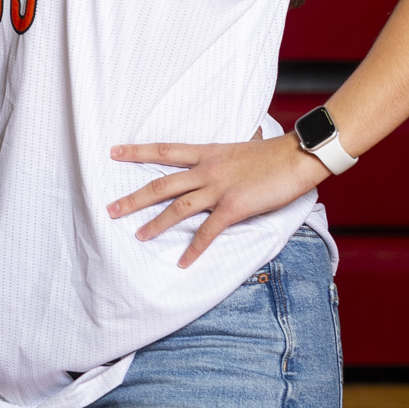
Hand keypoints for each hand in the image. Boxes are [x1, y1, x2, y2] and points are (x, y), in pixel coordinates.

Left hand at [107, 132, 328, 267]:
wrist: (298, 156)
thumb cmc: (275, 152)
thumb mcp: (242, 146)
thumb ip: (228, 153)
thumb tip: (234, 146)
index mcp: (206, 153)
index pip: (163, 150)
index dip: (136, 152)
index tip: (113, 152)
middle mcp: (206, 170)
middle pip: (161, 184)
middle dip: (134, 198)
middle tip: (110, 209)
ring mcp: (218, 189)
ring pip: (177, 207)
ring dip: (156, 224)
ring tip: (137, 235)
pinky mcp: (233, 207)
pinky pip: (208, 231)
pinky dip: (194, 248)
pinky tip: (183, 262)